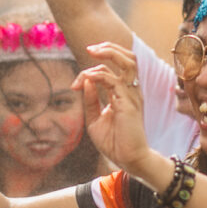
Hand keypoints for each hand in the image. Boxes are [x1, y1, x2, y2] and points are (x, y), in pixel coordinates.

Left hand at [74, 42, 150, 172]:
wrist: (129, 160)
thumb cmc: (115, 142)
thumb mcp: (95, 119)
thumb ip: (91, 100)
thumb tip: (86, 81)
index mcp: (124, 93)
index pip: (113, 69)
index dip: (91, 70)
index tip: (74, 85)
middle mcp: (131, 90)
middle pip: (128, 57)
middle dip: (109, 48)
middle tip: (90, 48)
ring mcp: (132, 95)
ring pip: (128, 62)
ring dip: (109, 52)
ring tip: (92, 50)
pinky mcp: (128, 103)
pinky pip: (114, 81)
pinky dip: (98, 75)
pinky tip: (86, 79)